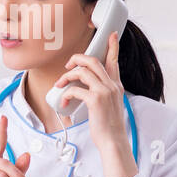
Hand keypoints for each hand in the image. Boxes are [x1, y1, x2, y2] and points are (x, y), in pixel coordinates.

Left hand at [51, 32, 137, 176]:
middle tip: (67, 66)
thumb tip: (84, 89)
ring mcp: (104, 91)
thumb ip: (102, 93)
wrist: (113, 141)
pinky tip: (63, 103)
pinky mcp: (95, 100)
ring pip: (82, 71)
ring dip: (67, 76)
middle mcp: (111, 85)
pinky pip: (75, 89)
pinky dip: (66, 94)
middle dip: (77, 59)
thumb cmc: (108, 126)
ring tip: (60, 85)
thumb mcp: (110, 105)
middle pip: (93, 61)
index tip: (112, 35)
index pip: (114, 61)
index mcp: (116, 86)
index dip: (113, 46)